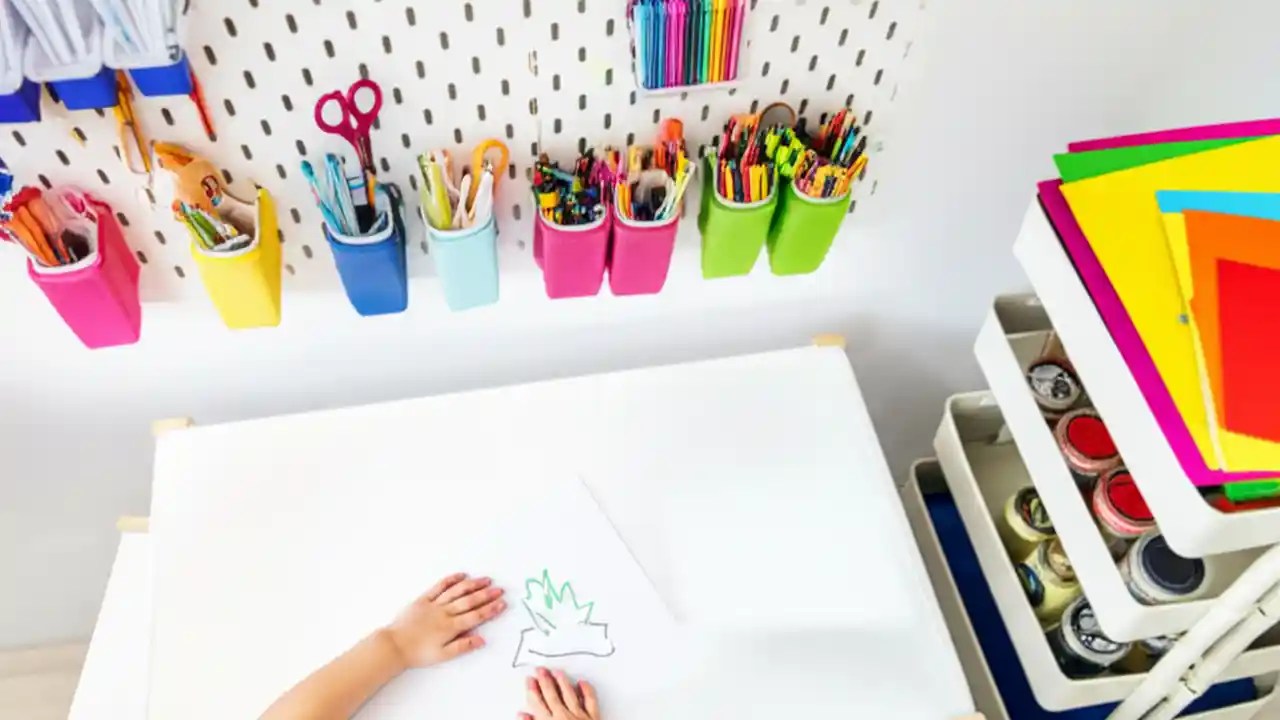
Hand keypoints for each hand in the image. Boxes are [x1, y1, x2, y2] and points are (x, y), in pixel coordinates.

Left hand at [382, 573, 506, 668]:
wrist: (394, 645)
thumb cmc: (418, 653)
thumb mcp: (442, 655)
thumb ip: (463, 646)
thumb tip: (482, 639)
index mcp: (450, 627)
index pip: (475, 616)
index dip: (490, 609)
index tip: (502, 603)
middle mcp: (444, 613)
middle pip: (469, 601)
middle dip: (486, 595)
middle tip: (499, 589)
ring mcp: (434, 604)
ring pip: (457, 591)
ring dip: (473, 585)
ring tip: (485, 580)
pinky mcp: (423, 599)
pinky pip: (439, 587)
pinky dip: (451, 580)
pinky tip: (461, 575)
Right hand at [518, 667, 600, 719]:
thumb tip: (522, 715)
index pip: (538, 702)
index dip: (532, 690)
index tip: (529, 680)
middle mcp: (563, 717)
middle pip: (552, 695)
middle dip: (545, 681)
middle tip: (540, 670)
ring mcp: (579, 716)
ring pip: (569, 694)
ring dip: (562, 681)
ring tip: (557, 672)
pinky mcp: (593, 718)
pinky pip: (590, 700)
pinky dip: (586, 690)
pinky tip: (582, 682)